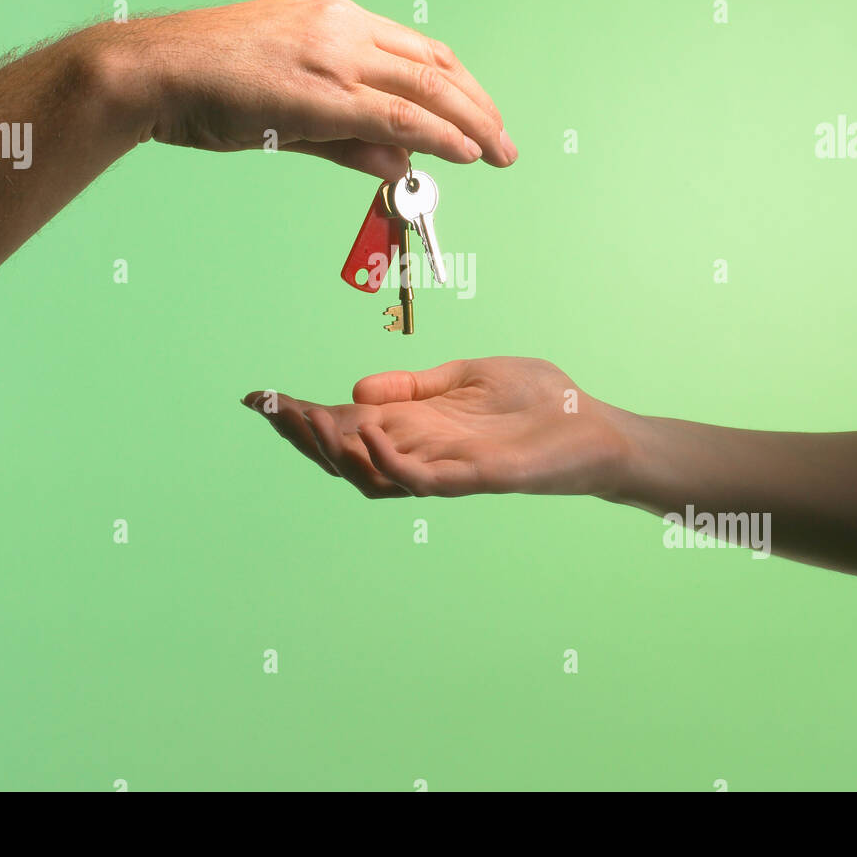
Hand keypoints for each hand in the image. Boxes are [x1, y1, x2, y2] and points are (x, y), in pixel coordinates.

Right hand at [94, 0, 514, 178]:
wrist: (153, 70)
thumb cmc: (205, 85)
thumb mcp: (287, 109)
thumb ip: (348, 137)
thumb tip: (400, 160)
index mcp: (333, 16)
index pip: (415, 49)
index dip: (456, 85)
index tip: (478, 113)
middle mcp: (342, 25)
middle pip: (434, 64)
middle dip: (477, 106)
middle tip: (505, 141)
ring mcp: (334, 52)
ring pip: (427, 87)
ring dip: (472, 123)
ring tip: (500, 153)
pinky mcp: (323, 89)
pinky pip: (399, 113)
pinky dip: (440, 134)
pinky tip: (466, 153)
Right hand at [243, 357, 627, 497]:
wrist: (594, 427)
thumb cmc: (539, 402)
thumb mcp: (467, 376)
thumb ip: (415, 386)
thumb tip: (356, 390)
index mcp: (416, 425)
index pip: (347, 424)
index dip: (305, 415)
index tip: (262, 397)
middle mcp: (421, 451)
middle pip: (345, 454)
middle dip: (303, 433)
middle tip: (269, 408)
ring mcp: (443, 468)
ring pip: (371, 474)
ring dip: (334, 450)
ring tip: (306, 420)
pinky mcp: (473, 478)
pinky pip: (419, 479)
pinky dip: (387, 461)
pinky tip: (366, 433)